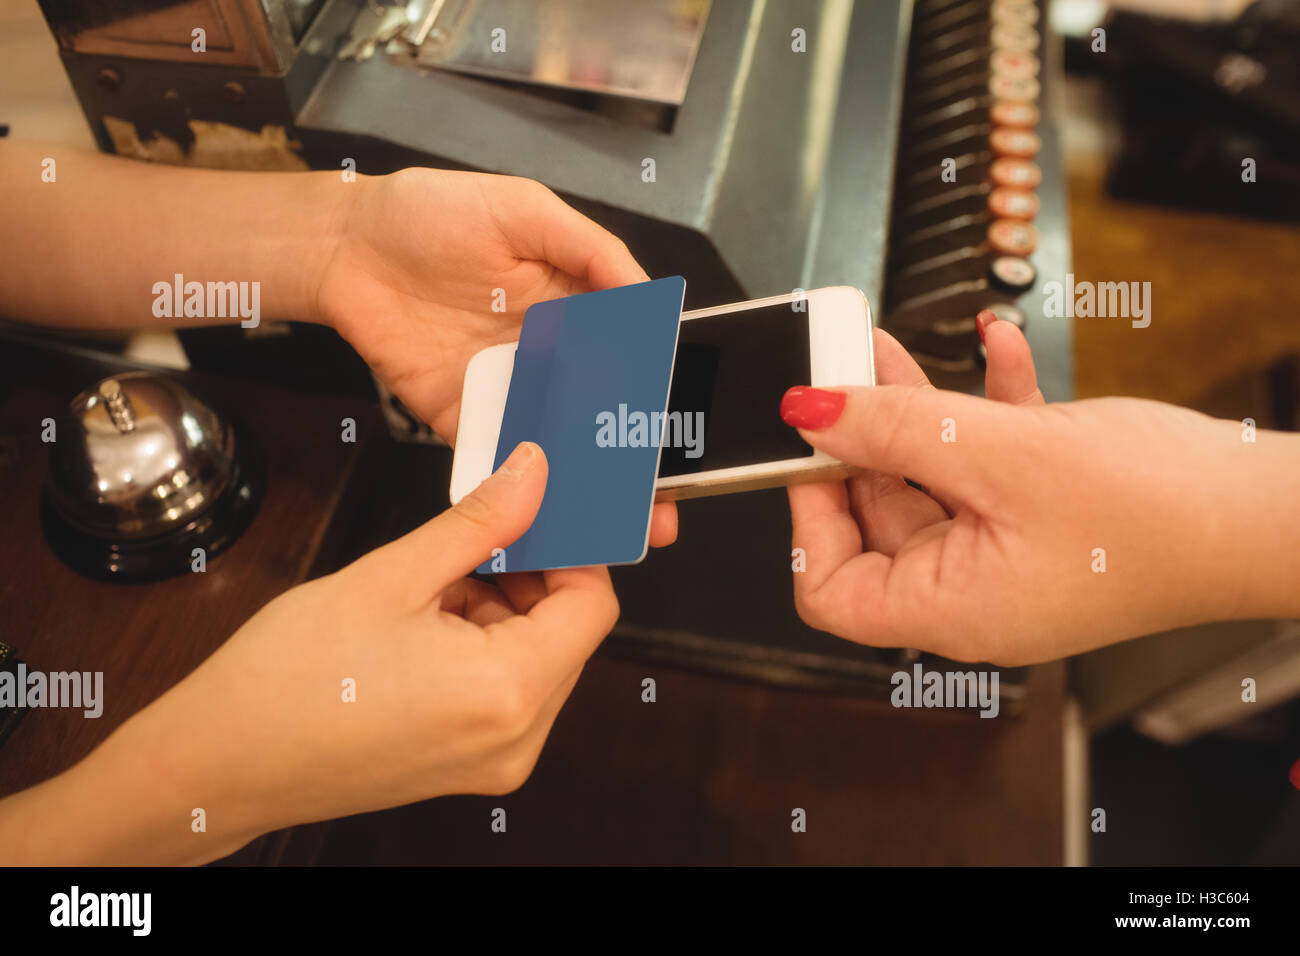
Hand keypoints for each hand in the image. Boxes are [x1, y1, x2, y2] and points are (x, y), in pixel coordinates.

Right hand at [3, 442, 616, 863]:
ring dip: (498, 612)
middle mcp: (517, 739)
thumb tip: (533, 474)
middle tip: (465, 545)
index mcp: (508, 692)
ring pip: (536, 659)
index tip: (533, 512)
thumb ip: (479, 522)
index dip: (568, 549)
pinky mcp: (470, 766)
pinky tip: (422, 629)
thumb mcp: (391, 576)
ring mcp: (495, 761)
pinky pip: (505, 691)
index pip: (594, 604)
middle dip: (525, 578)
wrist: (218, 763)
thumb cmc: (285, 680)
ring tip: (426, 593)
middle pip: (567, 633)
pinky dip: (481, 649)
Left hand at [313, 167, 675, 544]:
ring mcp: (507, 389)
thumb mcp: (525, 210)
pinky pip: (498, 457)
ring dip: (586, 477)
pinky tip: (548, 509)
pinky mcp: (462, 417)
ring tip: (616, 515)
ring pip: (558, 441)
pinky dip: (521, 486)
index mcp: (574, 305)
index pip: (629, 353)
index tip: (680, 425)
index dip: (657, 388)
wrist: (348, 246)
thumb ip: (591, 249)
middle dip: (632, 452)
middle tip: (660, 494)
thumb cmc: (433, 213)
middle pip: (601, 409)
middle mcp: (548, 354)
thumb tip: (646, 293)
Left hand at [783, 314, 1299, 663]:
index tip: (811, 448)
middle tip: (842, 374)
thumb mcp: (998, 453)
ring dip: (913, 411)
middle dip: (857, 439)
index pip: (830, 589)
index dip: (807, 517)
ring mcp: (1008, 553)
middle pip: (877, 518)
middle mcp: (971, 591)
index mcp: (949, 609)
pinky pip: (988, 463)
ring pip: (930, 479)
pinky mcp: (1043, 516)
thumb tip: (809, 410)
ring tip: (890, 348)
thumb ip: (893, 428)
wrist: (1272, 512)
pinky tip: (992, 349)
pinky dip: (983, 409)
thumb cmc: (1157, 512)